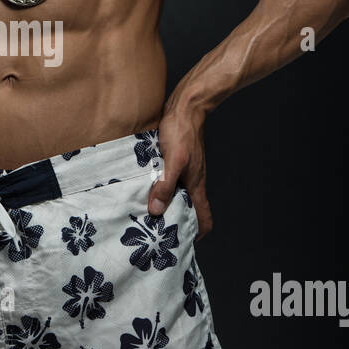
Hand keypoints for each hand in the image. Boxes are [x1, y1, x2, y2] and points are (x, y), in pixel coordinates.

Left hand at [146, 104, 212, 238]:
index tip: (180, 242)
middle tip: (155, 232)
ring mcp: (185, 171)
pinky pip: (169, 181)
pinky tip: (144, 187)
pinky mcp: (176, 161)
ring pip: (178, 195)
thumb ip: (166, 184)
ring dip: (165, 205)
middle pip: (188, 210)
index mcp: (195, 185)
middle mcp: (193, 181)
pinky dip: (160, 188)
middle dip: (175, 222)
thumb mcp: (173, 160)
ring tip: (145, 213)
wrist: (186, 106)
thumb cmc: (182, 131)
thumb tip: (157, 210)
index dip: (196, 233)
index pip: (204, 218)